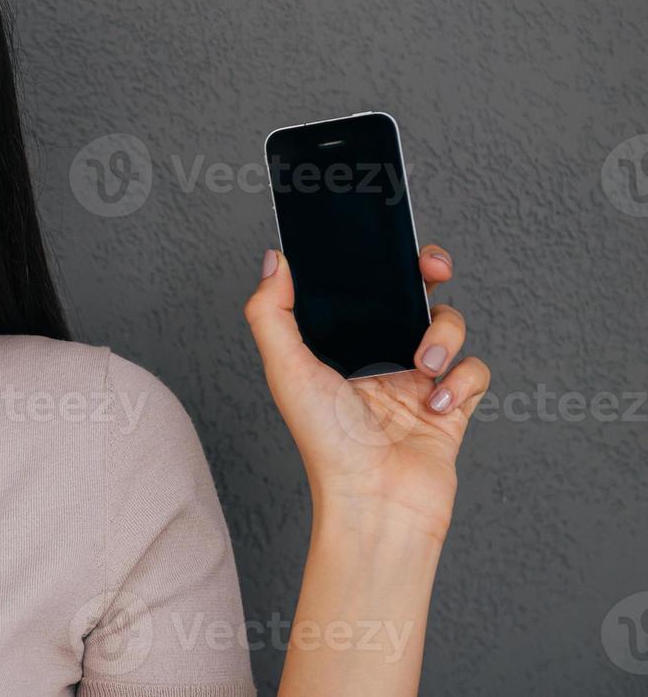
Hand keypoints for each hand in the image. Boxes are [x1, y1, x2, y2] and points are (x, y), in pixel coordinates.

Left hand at [243, 245, 490, 541]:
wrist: (375, 503)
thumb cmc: (325, 444)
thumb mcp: (286, 369)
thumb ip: (271, 312)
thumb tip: (275, 260)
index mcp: (338, 346)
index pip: (362, 289)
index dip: (377, 263)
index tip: (388, 242)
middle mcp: (377, 359)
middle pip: (413, 294)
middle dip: (428, 273)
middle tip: (432, 268)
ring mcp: (416, 381)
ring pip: (448, 326)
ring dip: (443, 336)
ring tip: (422, 367)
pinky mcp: (451, 407)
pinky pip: (474, 371)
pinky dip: (462, 380)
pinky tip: (437, 404)